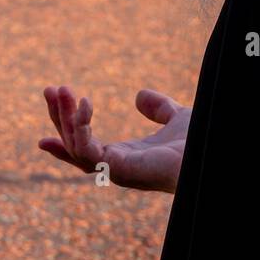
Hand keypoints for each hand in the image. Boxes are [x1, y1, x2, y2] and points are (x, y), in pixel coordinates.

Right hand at [38, 84, 189, 194]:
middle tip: (50, 88)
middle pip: (74, 145)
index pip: (85, 146)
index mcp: (125, 156)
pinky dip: (81, 129)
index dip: (65, 129)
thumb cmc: (199, 144)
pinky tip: (84, 104)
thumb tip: (139, 95)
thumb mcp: (176, 117)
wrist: (210, 153)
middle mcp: (116, 166)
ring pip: (76, 148)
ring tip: (62, 90)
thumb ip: (158, 108)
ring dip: (64, 119)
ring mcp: (116, 171)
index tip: (49, 114)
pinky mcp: (120, 170)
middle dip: (59, 117)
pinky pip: (88, 152)